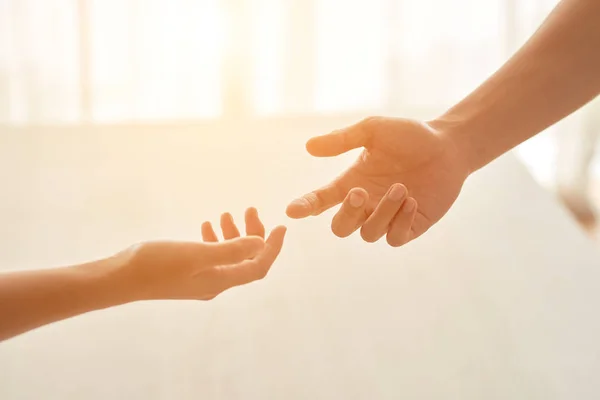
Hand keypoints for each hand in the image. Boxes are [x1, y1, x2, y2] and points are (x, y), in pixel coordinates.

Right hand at [115, 208, 285, 300]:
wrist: (119, 279)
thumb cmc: (156, 265)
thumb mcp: (197, 254)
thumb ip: (231, 250)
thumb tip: (261, 244)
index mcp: (221, 281)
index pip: (258, 266)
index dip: (273, 247)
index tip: (281, 225)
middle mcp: (214, 284)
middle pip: (246, 260)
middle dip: (252, 234)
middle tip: (249, 209)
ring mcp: (200, 280)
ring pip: (228, 257)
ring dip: (232, 235)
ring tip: (225, 214)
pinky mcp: (186, 274)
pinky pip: (210, 256)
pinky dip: (214, 240)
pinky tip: (207, 226)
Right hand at [286, 117, 469, 246]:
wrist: (449, 146)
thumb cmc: (409, 136)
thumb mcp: (374, 131)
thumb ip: (343, 139)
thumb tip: (309, 147)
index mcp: (351, 183)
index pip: (321, 201)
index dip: (305, 207)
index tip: (292, 211)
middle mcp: (366, 204)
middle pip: (340, 227)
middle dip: (347, 214)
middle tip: (361, 193)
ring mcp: (387, 218)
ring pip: (369, 233)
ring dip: (383, 212)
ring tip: (402, 187)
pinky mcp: (409, 227)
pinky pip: (394, 238)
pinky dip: (400, 221)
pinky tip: (413, 201)